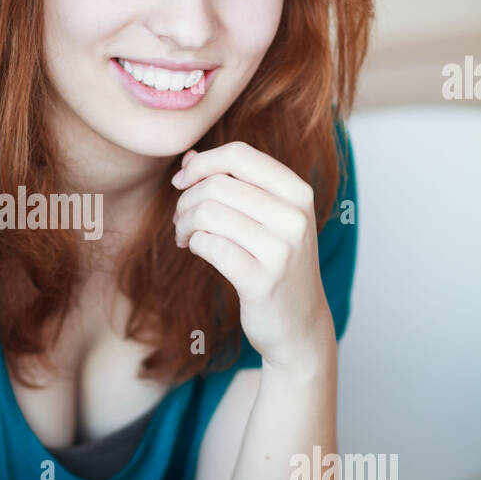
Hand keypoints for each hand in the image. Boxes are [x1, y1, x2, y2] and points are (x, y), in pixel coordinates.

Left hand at [171, 140, 333, 372]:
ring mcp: (281, 250)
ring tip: (185, 235)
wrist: (300, 325)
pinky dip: (194, 244)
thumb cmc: (277, 263)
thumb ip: (233, 183)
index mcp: (298, 193)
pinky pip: (209, 246)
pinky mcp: (262, 281)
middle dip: (187, 199)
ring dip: (184, 223)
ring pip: (209, 213)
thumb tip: (188, 157)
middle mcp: (294, 217)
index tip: (182, 181)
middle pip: (217, 184)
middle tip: (181, 219)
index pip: (239, 155)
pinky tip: (195, 250)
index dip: (201, 163)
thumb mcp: (268, 217)